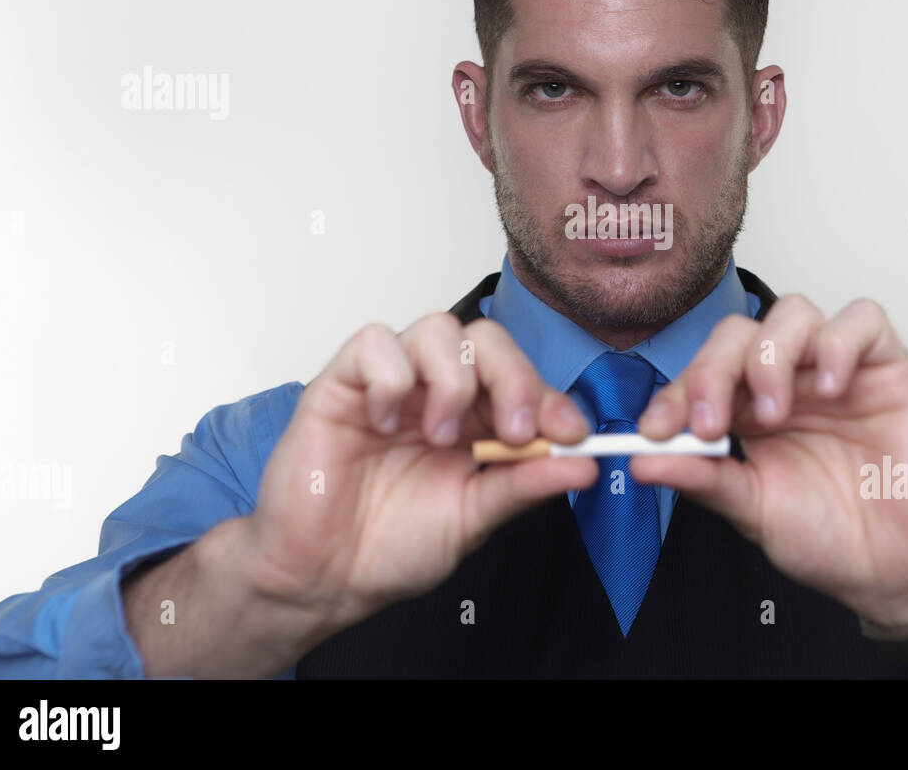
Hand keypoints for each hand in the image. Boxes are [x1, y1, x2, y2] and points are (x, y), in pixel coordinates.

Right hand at [245, 315, 594, 631]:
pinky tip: (386, 423)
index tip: (571, 432)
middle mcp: (437, 391)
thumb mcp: (473, 518)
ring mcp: (391, 383)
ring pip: (437, 329)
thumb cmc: (390, 547)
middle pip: (487, 340)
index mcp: (476, 420)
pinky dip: (392, 378)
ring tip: (442, 436)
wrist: (322, 578)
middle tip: (512, 432)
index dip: (551, 397)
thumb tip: (585, 466)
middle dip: (513, 379)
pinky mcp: (342, 383)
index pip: (522, 379)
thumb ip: (524, 485)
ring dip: (453, 379)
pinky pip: (375, 343)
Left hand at [631, 296, 907, 627]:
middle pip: (738, 334)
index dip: (674, 392)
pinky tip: (829, 388)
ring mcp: (836, 369)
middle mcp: (789, 380)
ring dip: (770, 356)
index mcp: (747, 409)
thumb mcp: (752, 510)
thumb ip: (703, 478)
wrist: (898, 569)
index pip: (702, 372)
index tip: (656, 429)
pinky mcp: (886, 366)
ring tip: (773, 413)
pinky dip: (838, 343)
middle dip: (712, 371)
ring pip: (793, 313)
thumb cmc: (830, 538)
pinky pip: (863, 320)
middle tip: (710, 423)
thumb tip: (642, 460)